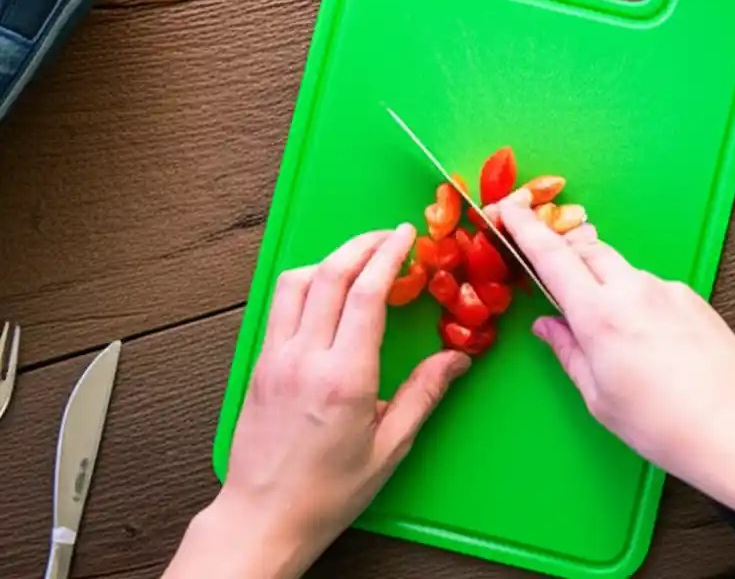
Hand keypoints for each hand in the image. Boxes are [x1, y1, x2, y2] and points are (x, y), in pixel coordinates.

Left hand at [169, 226, 469, 577]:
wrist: (263, 517)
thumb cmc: (328, 492)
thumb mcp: (390, 446)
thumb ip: (424, 394)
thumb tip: (457, 358)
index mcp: (344, 378)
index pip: (366, 294)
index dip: (388, 255)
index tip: (405, 236)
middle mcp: (305, 359)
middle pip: (330, 275)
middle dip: (362, 245)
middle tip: (387, 236)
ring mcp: (275, 359)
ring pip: (296, 282)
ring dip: (330, 259)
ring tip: (357, 259)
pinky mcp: (259, 366)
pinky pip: (279, 306)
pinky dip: (305, 284)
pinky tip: (324, 291)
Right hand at [496, 190, 734, 479]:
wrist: (734, 425)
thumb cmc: (662, 423)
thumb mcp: (599, 396)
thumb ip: (569, 352)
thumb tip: (548, 326)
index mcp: (599, 315)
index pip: (552, 256)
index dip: (526, 229)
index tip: (511, 209)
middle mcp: (634, 290)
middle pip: (588, 250)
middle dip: (565, 254)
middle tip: (553, 273)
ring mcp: (668, 290)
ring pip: (622, 271)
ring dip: (605, 283)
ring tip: (610, 331)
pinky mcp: (692, 298)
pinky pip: (653, 288)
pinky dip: (637, 301)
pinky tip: (648, 340)